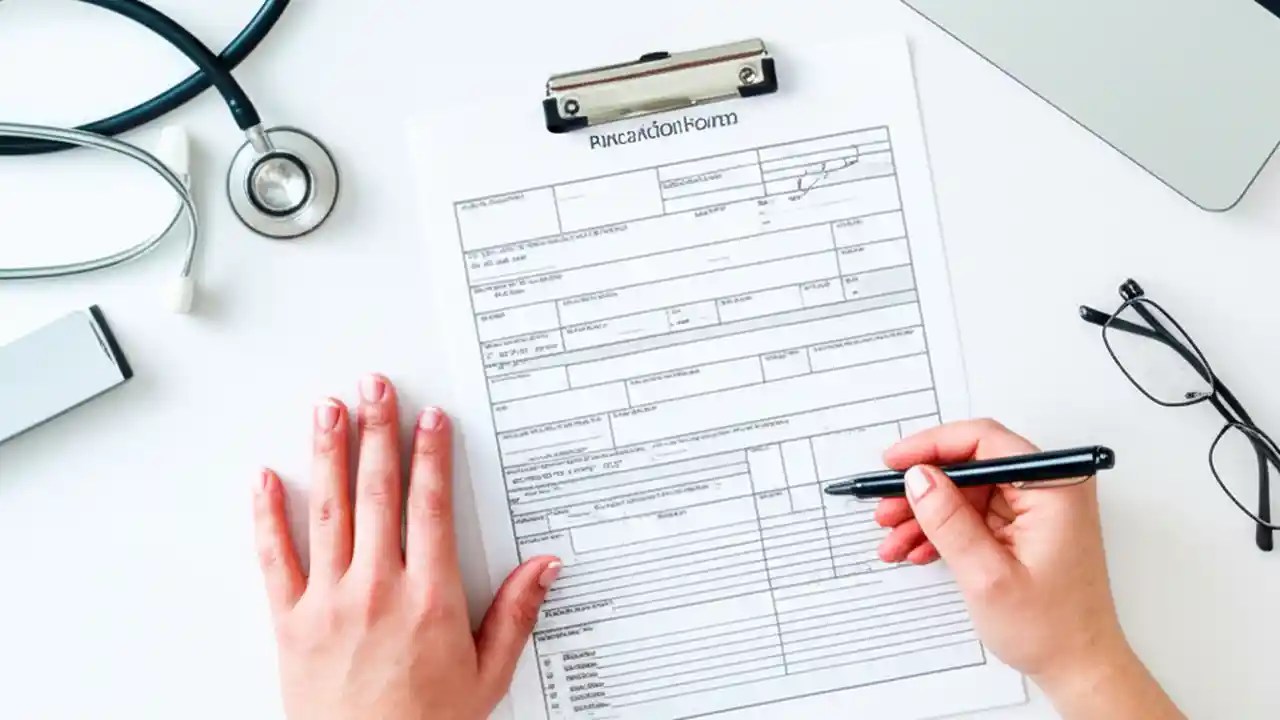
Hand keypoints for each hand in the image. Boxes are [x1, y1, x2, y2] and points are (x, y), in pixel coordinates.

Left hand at [252, 375, 560, 719]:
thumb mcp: (487, 675)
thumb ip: (516, 614)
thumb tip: (545, 568)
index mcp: (429, 598)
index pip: (430, 506)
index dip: (431, 454)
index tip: (431, 419)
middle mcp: (376, 589)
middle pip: (378, 491)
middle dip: (378, 431)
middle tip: (375, 388)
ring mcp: (328, 602)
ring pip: (328, 510)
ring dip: (329, 453)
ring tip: (327, 409)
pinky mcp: (290, 622)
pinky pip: (274, 558)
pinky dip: (267, 515)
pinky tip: (266, 478)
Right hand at [874, 420, 1181, 717]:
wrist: (1079, 669)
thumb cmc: (1052, 629)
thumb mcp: (988, 576)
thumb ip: (949, 521)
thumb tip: (919, 478)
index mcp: (1054, 488)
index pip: (984, 440)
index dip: (933, 446)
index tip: (896, 463)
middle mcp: (1049, 489)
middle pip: (971, 465)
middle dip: (923, 486)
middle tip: (886, 506)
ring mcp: (1036, 509)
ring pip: (966, 491)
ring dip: (926, 512)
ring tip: (894, 536)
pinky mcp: (1024, 527)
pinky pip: (973, 514)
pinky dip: (943, 529)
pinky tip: (917, 548)